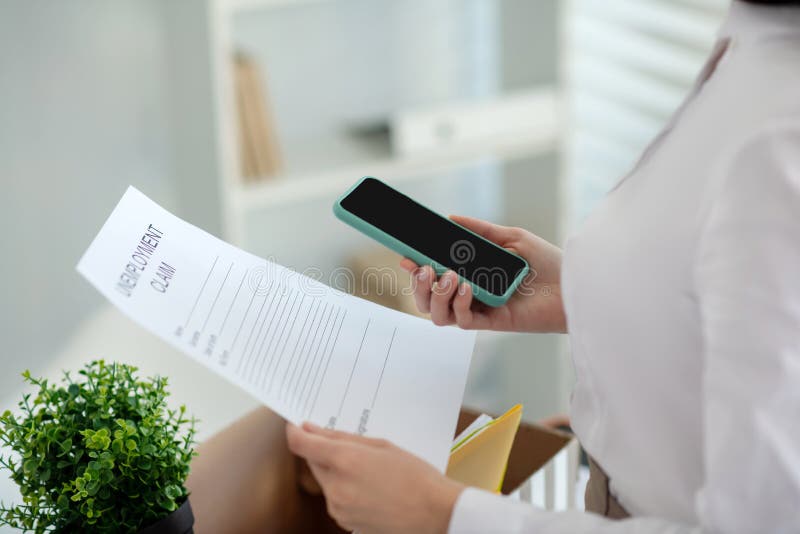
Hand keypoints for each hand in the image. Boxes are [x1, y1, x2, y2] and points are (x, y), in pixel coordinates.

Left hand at [286, 422, 463, 533]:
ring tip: (368, 469)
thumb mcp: (381, 446)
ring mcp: (338, 507)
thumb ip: (342, 437)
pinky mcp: (344, 522)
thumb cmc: (415, 477)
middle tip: (349, 445)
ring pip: (324, 480)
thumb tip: (313, 430)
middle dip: (322, 450)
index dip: (295, 432)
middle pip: (312, 461)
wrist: (435, 514)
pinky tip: (369, 486)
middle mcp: (336, 486)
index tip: (297, 425)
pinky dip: (343, 488)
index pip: (302, 444)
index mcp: (345, 461)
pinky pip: (334, 498)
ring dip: (335, 470)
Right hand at [400, 215, 565, 333]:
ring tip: (448, 275)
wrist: (574, 282)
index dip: (415, 271)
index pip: (434, 278)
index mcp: (471, 276)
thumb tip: (450, 218)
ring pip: (438, 315)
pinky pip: (463, 321)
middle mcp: (471, 296)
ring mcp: (480, 310)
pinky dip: (459, 303)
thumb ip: (479, 230)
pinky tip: (469, 286)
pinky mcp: (493, 323)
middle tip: (422, 268)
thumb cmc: (547, 262)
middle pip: (427, 301)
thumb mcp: (510, 238)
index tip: (405, 256)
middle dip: (417, 286)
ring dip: (435, 294)